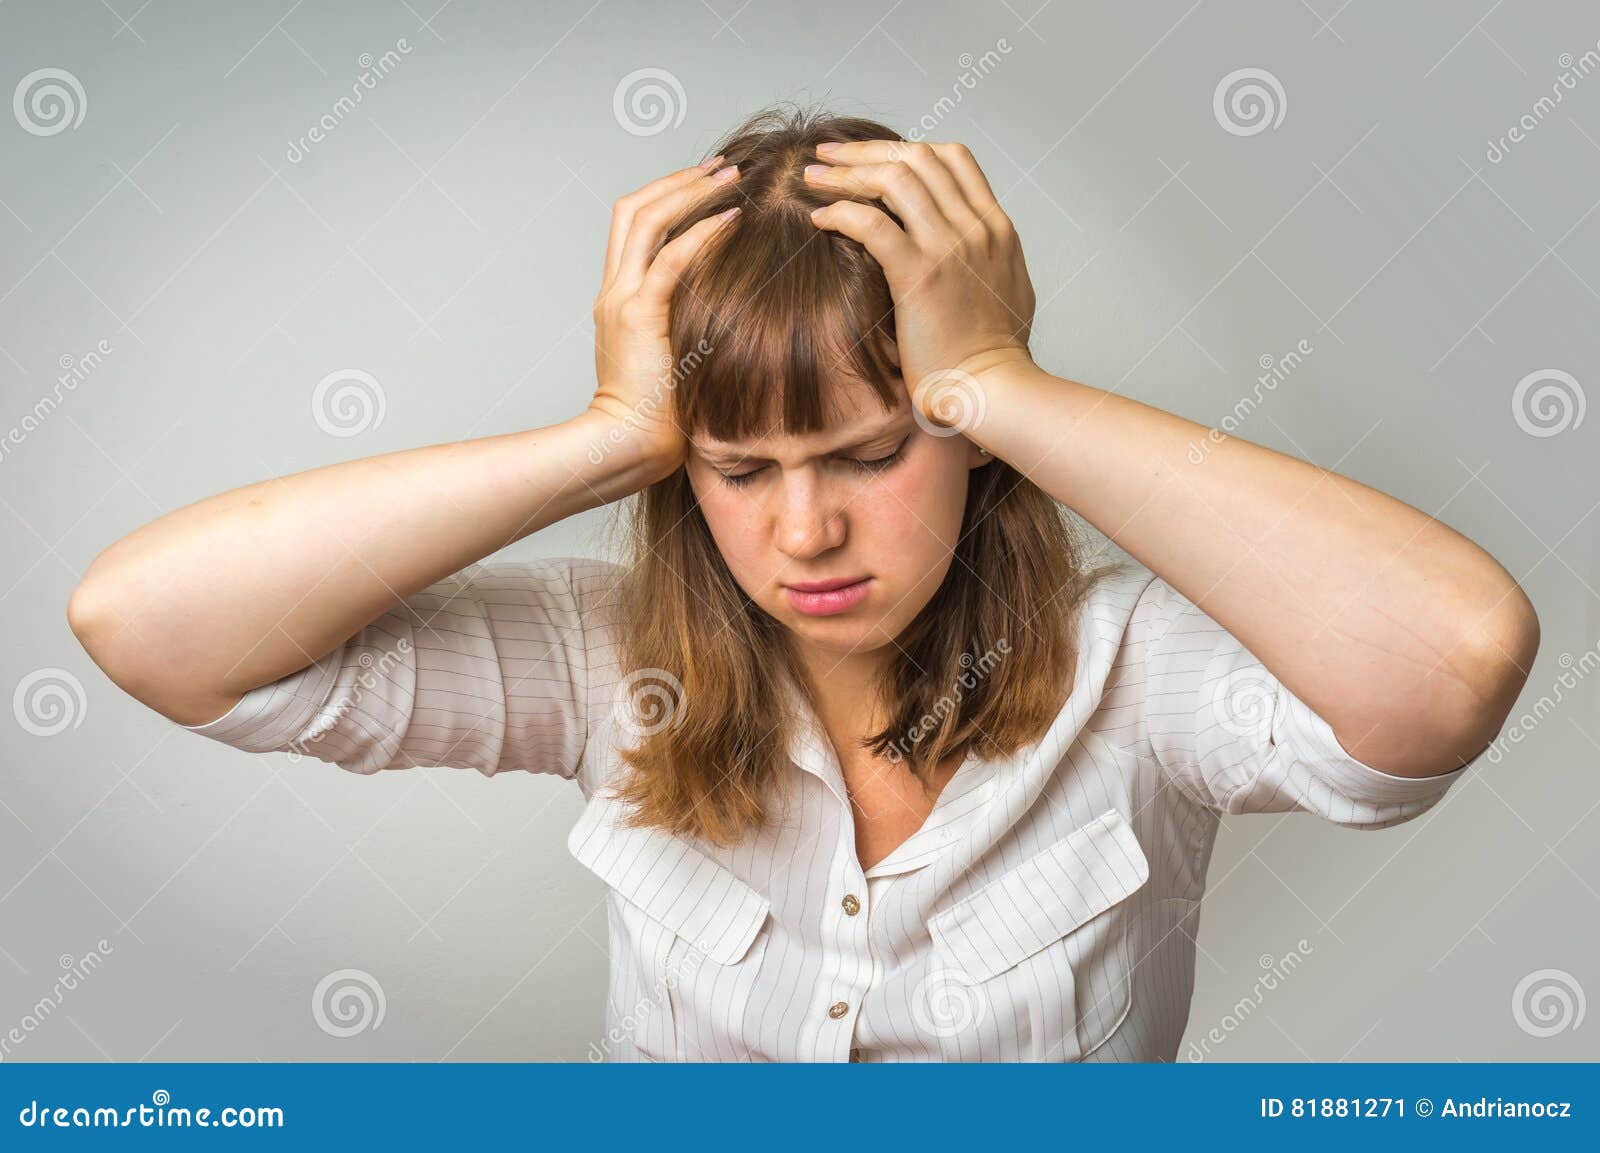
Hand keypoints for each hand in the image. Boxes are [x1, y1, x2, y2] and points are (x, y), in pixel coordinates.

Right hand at [589, 157, 742, 471]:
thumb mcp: (673, 358)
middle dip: (679, 181)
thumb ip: (687, 327)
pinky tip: (730, 221)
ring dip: (690, 192)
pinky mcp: (638, 317)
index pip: (634, 227)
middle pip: (633, 209)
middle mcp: (614, 291)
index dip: (669, 196)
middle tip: (722, 167)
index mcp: (618, 299)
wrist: (627, 446)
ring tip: (730, 178)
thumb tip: (730, 311)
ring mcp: (621, 300)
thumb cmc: (658, 416)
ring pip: (646, 221)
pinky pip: (668, 260)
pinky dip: (700, 235)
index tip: (709, 184)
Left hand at [804, 140, 1035, 433]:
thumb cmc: (992, 357)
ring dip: (847, 172)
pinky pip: (873, 223)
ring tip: (813, 177)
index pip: (952, 159)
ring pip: (894, 179)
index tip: (871, 156)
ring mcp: (950, 247)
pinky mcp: (921, 275)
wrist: (994, 390)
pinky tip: (819, 218)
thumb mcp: (1006, 290)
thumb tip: (971, 249)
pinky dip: (841, 212)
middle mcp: (975, 227)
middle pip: (917, 157)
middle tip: (827, 152)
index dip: (906, 147)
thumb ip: (987, 259)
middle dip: (866, 149)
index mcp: (995, 228)